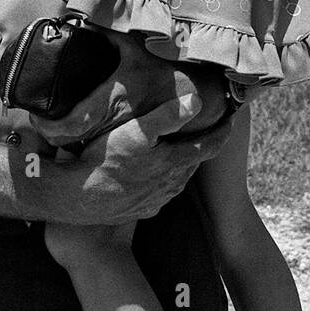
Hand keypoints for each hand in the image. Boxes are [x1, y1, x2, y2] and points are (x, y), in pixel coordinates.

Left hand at [34, 33, 206, 146]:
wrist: (207, 81)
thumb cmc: (166, 57)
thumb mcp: (134, 40)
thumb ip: (103, 29)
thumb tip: (71, 17)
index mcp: (119, 94)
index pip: (75, 122)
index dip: (50, 127)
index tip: (37, 121)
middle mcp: (127, 119)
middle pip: (79, 143)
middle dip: (58, 139)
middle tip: (45, 129)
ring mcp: (138, 135)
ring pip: (95, 151)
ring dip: (78, 145)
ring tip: (64, 135)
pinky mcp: (148, 143)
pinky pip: (116, 153)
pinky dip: (101, 149)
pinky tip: (94, 141)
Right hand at [41, 95, 232, 225]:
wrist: (79, 199)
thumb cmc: (105, 159)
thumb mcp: (136, 131)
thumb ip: (167, 115)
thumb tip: (197, 100)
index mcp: (175, 162)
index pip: (210, 146)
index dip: (222, 131)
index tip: (230, 119)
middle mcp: (172, 184)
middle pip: (195, 161)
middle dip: (202, 144)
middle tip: (206, 127)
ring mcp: (158, 200)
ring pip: (179, 178)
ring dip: (182, 162)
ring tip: (178, 146)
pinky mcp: (144, 210)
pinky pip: (161, 192)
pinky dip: (163, 178)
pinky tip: (151, 171)